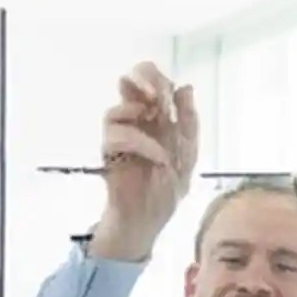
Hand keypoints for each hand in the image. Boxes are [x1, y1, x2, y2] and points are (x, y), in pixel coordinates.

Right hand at [95, 61, 197, 258]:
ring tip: (160, 139)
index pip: (152, 82)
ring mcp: (120, 135)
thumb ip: (188, 122)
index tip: (170, 92)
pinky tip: (158, 157)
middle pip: (128, 82)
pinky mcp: (109, 153)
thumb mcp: (188, 153)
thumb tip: (186, 87)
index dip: (157, 78)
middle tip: (155, 96)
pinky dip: (139, 142)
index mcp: (158, 117)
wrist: (150, 218)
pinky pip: (115, 135)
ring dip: (141, 119)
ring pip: (116, 110)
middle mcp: (136, 121)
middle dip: (142, 81)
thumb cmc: (169, 187)